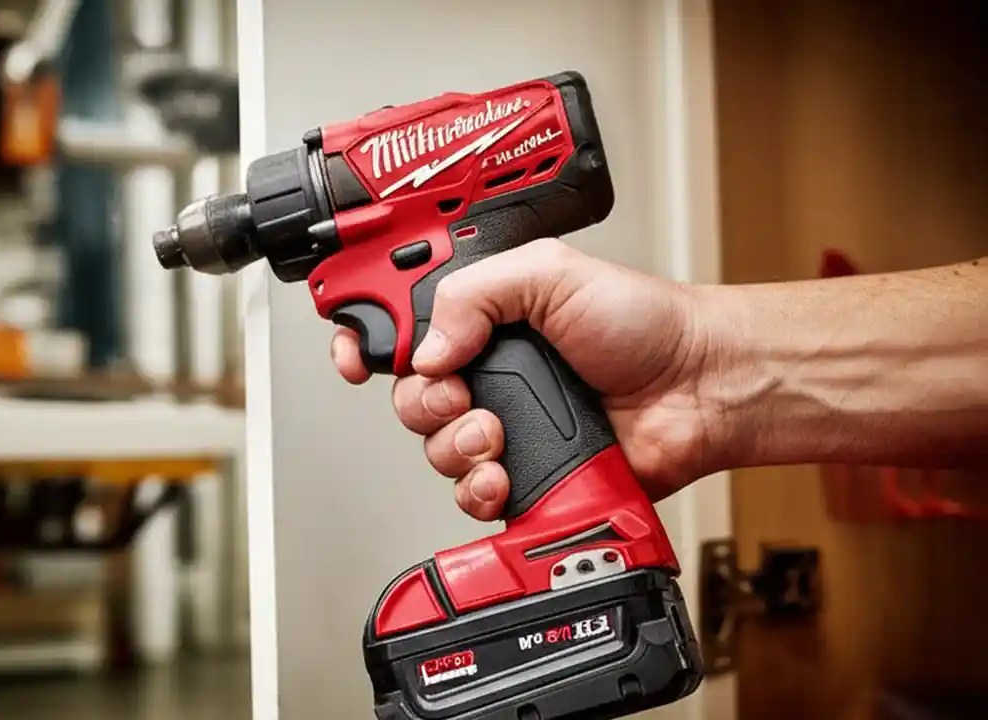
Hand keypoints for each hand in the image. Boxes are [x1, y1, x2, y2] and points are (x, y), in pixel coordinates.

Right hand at [331, 239, 722, 520]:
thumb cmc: (641, 323)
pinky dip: (479, 490)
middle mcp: (485, 370)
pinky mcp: (523, 475)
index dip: (363, 341)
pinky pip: (470, 494)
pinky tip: (504, 475)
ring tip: (497, 433)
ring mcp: (502, 425)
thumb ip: (474, 292)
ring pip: (434, 448)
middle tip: (462, 393)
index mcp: (481, 316)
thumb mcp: (549, 272)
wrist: (696, 388)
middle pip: (407, 395)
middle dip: (423, 402)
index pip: (398, 327)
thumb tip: (426, 346)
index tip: (355, 358)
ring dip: (456, 445)